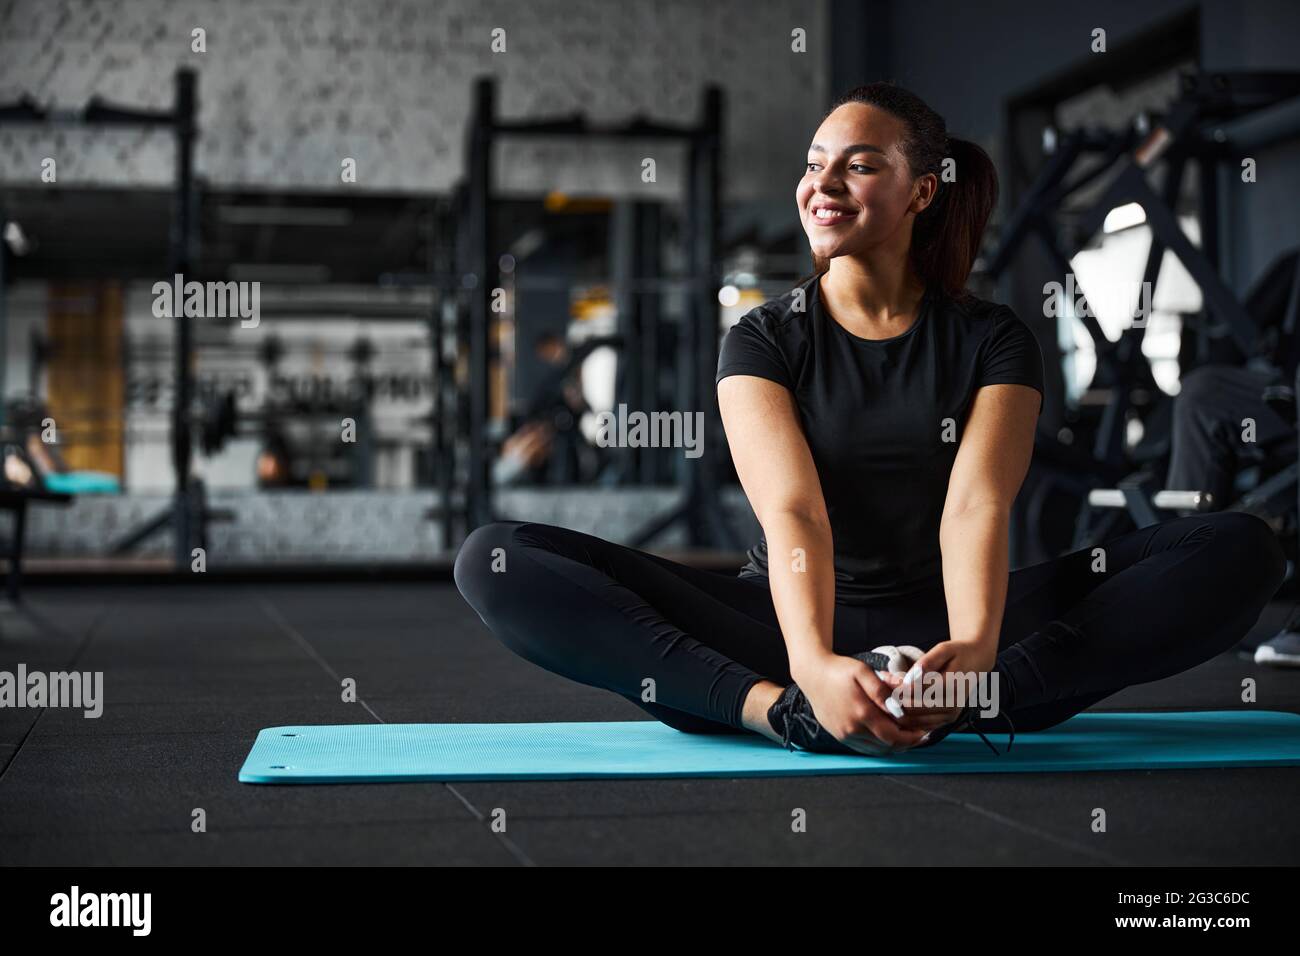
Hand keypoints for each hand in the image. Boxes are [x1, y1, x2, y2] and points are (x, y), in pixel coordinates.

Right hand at [795, 653, 929, 754]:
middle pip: (886, 746)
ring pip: (876, 750)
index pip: (893, 736)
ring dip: (893, 746)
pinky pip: (864, 748)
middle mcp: (851, 729)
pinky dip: (879, 746)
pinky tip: (886, 736)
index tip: (924, 733)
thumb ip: (882, 690)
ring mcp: (844, 735)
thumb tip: (899, 709)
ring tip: (906, 736)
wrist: (812, 674)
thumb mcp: (862, 672)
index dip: (911, 738)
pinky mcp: (839, 735)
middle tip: (920, 736)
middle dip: (906, 743)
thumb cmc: (839, 670)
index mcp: (860, 713)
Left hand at [890, 639, 998, 733]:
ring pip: (914, 721)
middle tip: (880, 686)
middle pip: (913, 709)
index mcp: (952, 686)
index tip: (883, 676)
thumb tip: (910, 677)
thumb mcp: (944, 649)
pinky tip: (896, 703)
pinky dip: (905, 718)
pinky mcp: (946, 721)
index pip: (917, 691)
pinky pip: (920, 726)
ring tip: (885, 693)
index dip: (896, 685)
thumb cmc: (958, 653)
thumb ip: (927, 662)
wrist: (976, 662)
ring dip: (897, 709)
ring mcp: (949, 716)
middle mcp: (952, 705)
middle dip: (893, 698)